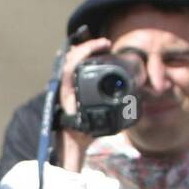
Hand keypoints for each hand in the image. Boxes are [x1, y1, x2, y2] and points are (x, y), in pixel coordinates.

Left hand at [56, 34, 111, 171]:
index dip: (88, 49)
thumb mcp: (95, 124)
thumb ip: (106, 118)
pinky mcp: (66, 89)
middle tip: (104, 44)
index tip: (104, 45)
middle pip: (70, 56)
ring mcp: (63, 87)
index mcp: (68, 92)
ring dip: (83, 51)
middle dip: (87, 46)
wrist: (70, 144)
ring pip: (68, 60)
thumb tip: (125, 109)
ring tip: (98, 47)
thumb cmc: (81, 135)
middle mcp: (63, 86)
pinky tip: (89, 56)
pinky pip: (70, 68)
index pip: (73, 62)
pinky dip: (80, 59)